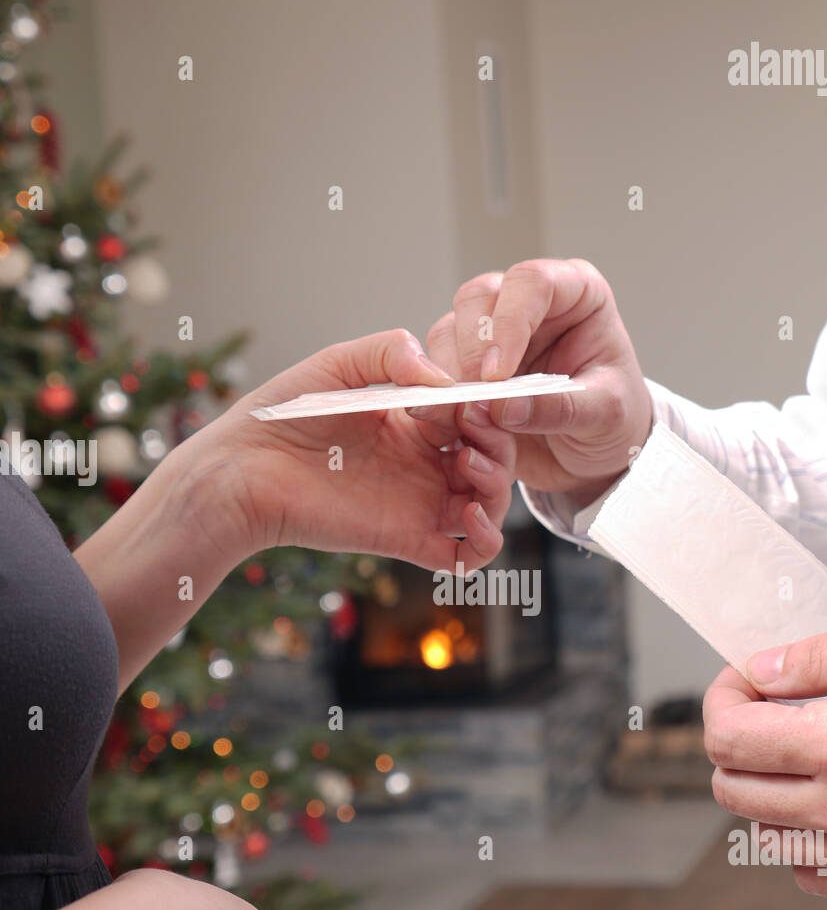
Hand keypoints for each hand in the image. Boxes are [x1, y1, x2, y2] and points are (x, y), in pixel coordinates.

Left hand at [197, 328, 514, 570]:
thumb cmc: (283, 414)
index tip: (465, 397)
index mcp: (413, 422)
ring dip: (499, 488)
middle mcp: (424, 464)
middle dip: (499, 444)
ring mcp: (419, 504)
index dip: (484, 405)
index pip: (475, 415)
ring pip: (490, 505)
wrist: (243, 469)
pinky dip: (486, 542)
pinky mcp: (408, 540)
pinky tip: (469, 516)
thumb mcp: (340, 364)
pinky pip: (466, 556)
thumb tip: (443, 379)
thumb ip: (391, 353)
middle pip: (492, 459)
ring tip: (470, 470)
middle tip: (475, 429)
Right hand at [413, 259, 651, 502]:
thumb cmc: (615, 421)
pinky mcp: (468, 366)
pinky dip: (439, 396)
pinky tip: (458, 423)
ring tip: (469, 418)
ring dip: (450, 375)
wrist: (597, 456)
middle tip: (476, 399)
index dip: (509, 322)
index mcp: (576, 294)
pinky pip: (435, 368)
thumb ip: (558, 407)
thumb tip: (502, 407)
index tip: (498, 375)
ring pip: (449, 329)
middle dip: (471, 350)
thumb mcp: (604, 415)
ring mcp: (493, 333)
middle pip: (478, 297)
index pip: (532, 283)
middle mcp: (529, 305)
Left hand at [702, 607, 826, 901]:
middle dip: (734, 746)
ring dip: (766, 793)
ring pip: (765, 836)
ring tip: (801, 758)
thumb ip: (824, 655)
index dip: (720, 701)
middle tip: (765, 716)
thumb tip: (760, 670)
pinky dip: (803, 841)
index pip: (728, 737)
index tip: (742, 684)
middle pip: (733, 790)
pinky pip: (811, 875)